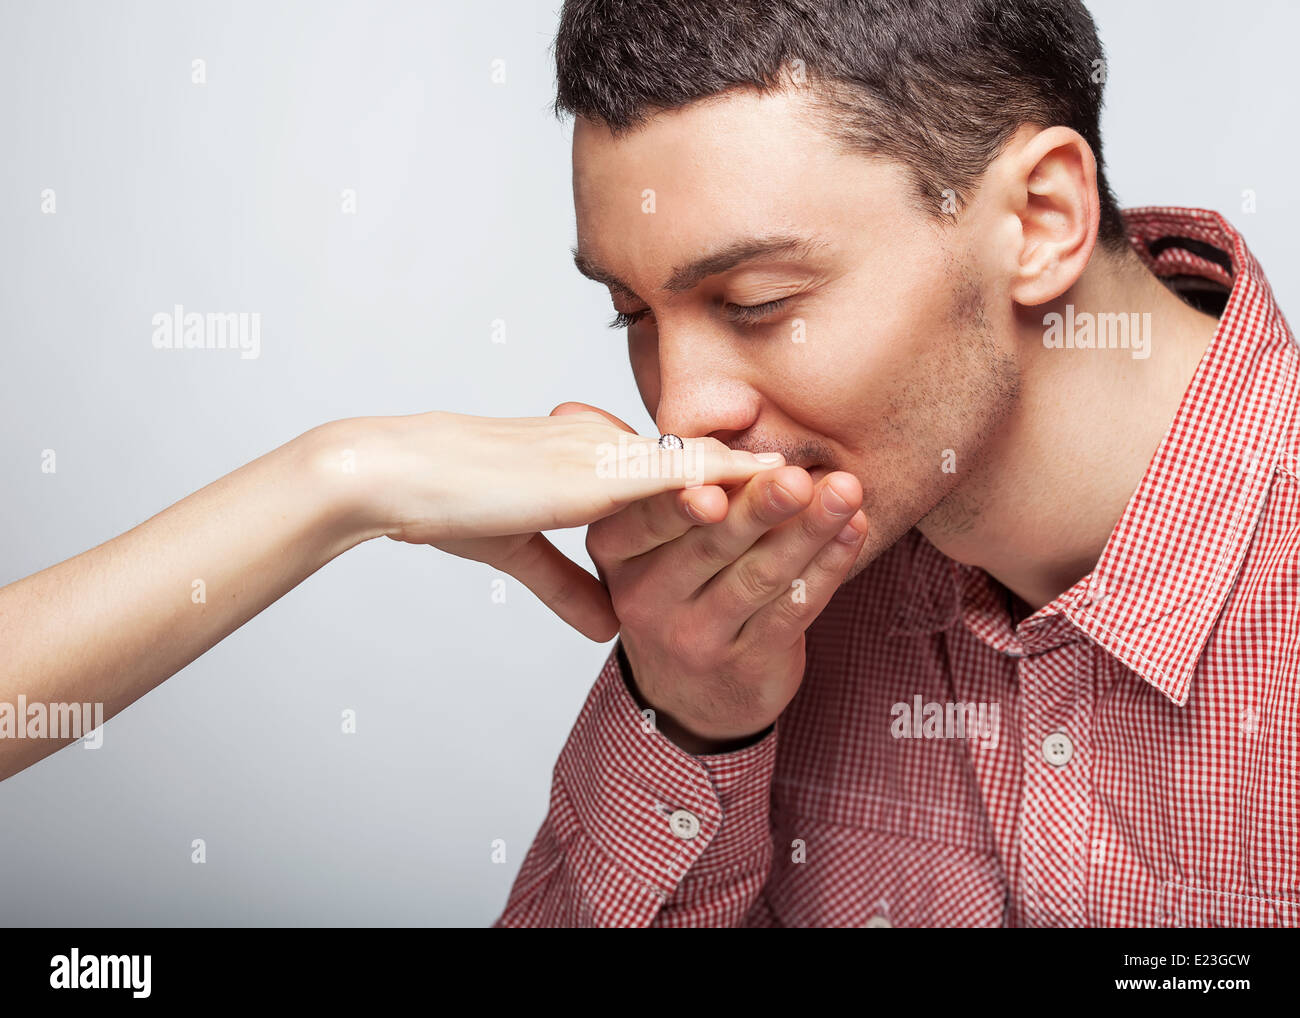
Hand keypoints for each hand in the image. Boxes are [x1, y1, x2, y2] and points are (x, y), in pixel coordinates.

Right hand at [315, 407, 783, 641]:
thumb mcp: (521, 554)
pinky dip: (729, 480)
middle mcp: (605, 450)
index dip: (730, 485)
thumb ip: (569, 588)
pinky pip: (676, 475)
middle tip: (827, 478)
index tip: (780, 493)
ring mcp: (601, 456)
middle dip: (767, 476)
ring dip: (765, 477)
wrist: (394, 478)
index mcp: (591, 464)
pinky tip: (773, 484)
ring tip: (824, 484)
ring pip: (704, 467)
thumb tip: (605, 625)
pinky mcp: (591, 471)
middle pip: (703, 464)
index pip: (675, 473)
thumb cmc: (445, 507)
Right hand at [586, 442, 867, 752]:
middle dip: (758, 507)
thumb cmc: (674, 585)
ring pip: (757, 577)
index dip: (688, 489)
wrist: (688, 692)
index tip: (726, 464)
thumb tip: (592, 407)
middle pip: (709, 545)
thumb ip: (648, 474)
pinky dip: (827, 567)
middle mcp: (644, 598)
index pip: (649, 517)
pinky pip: (791, 610)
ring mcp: (694, 636)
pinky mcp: (744, 663)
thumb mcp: (642, 536)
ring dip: (807, 531)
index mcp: (614, 551)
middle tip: (796, 476)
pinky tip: (853, 531)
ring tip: (845, 491)